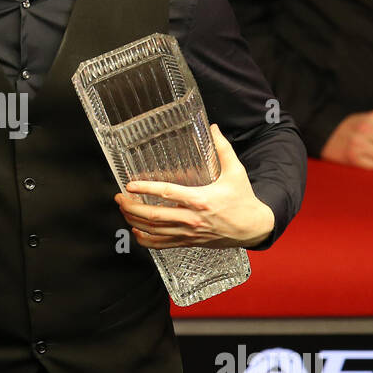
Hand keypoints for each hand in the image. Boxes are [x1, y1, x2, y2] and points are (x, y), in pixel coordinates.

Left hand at [118, 124, 275, 248]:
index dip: (146, 188)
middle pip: (153, 216)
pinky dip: (145, 240)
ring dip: (134, 221)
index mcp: (200, 199)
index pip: (167, 193)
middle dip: (131, 207)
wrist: (253, 228)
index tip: (130, 185)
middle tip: (119, 197)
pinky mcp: (189, 242)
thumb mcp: (236, 172)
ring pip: (153, 231)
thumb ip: (223, 148)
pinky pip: (161, 245)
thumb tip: (213, 127)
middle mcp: (192, 218)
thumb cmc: (243, 199)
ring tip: (123, 209)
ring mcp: (189, 233)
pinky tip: (136, 231)